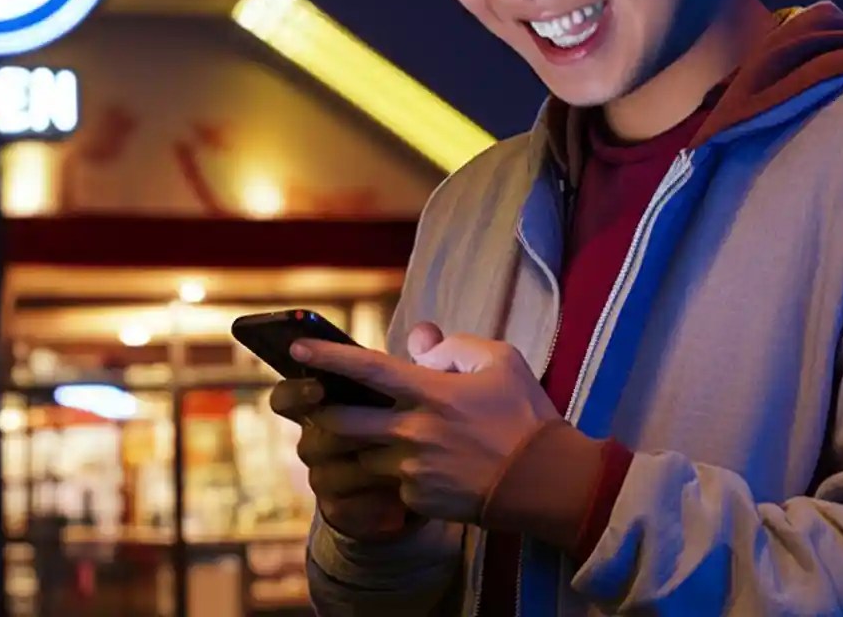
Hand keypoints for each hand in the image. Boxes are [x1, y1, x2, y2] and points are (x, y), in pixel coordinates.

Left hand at [293, 329, 559, 524]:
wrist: (547, 483)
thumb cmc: (526, 416)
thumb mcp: (502, 362)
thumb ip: (454, 345)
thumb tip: (418, 342)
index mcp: (431, 392)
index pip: (366, 369)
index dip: (326, 357)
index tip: (295, 349)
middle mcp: (414, 431)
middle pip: (340, 422)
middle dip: (320, 414)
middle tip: (319, 407)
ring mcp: (412, 469)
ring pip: (359, 457)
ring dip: (358, 447)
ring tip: (373, 440)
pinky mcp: (417, 500)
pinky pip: (387, 485)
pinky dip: (392, 475)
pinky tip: (419, 470)